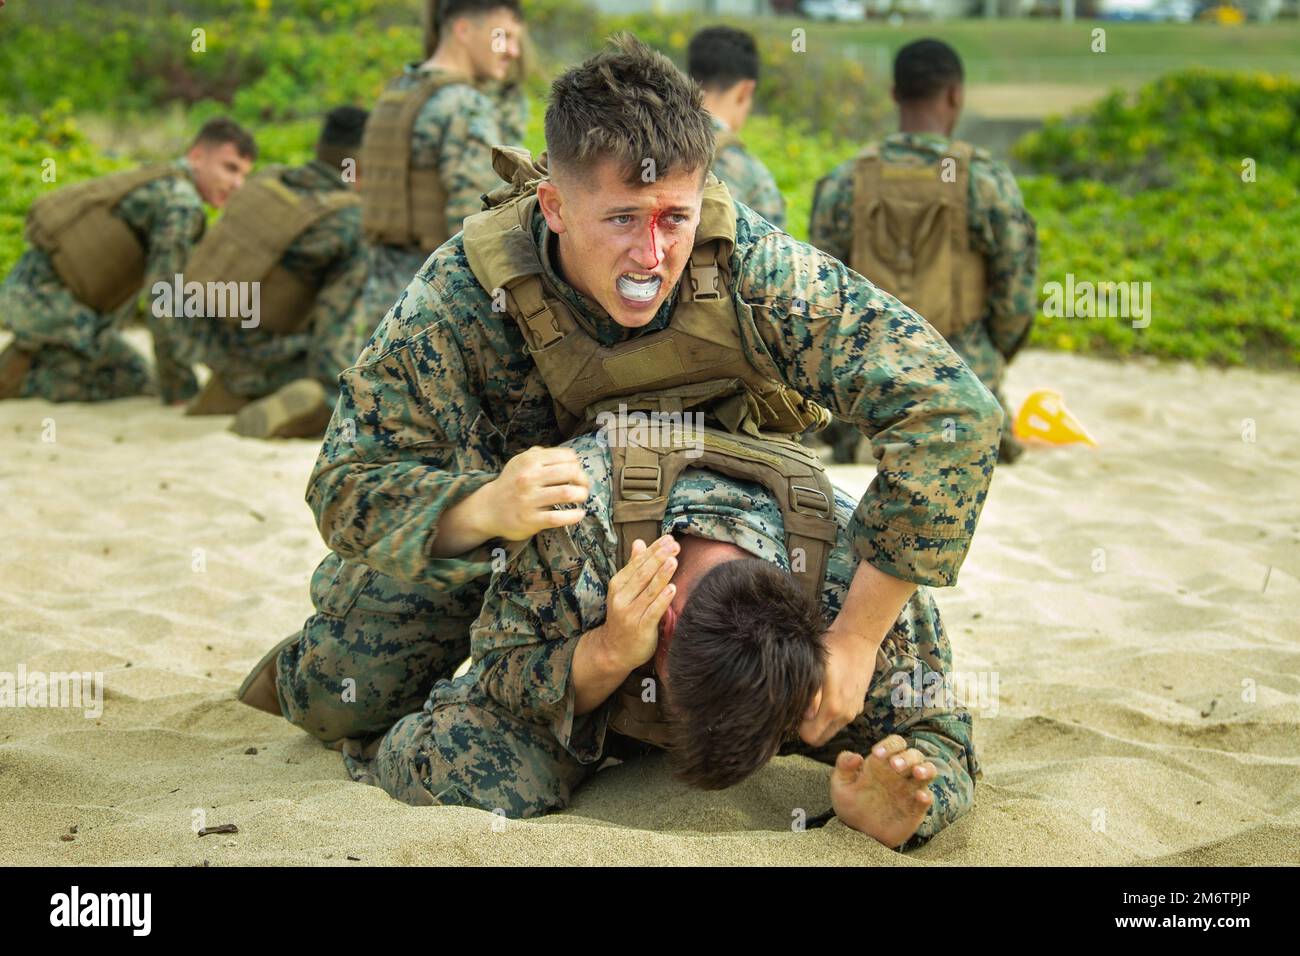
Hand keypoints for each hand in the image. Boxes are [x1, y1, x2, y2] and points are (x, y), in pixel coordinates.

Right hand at [478, 445, 591, 540]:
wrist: (488, 509)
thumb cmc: (511, 483)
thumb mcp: (520, 462)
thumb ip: (540, 454)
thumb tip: (568, 456)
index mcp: (529, 461)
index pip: (566, 457)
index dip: (578, 465)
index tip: (577, 473)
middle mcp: (529, 478)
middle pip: (570, 472)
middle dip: (583, 480)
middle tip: (584, 487)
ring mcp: (529, 499)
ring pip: (567, 493)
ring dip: (581, 495)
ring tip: (581, 498)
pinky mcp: (530, 519)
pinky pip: (558, 517)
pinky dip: (574, 516)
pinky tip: (579, 514)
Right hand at [596, 535, 678, 672]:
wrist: (615, 649)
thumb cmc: (625, 615)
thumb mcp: (625, 589)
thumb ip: (634, 566)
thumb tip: (639, 542)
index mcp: (618, 585)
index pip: (637, 563)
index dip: (653, 550)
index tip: (668, 539)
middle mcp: (622, 597)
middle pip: (643, 574)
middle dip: (659, 558)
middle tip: (674, 546)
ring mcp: (630, 613)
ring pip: (648, 591)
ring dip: (662, 575)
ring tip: (673, 561)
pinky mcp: (640, 628)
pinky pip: (653, 611)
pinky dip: (662, 599)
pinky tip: (672, 588)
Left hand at [798, 625, 879, 747]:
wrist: (858, 638)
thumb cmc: (832, 650)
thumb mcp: (815, 669)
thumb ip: (809, 696)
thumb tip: (804, 716)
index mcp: (833, 708)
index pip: (810, 738)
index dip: (799, 727)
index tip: (795, 711)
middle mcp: (845, 714)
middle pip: (821, 738)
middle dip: (809, 728)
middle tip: (802, 707)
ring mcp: (854, 710)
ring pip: (831, 729)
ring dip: (821, 721)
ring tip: (815, 699)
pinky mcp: (858, 704)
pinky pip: (841, 719)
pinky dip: (832, 714)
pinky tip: (828, 694)